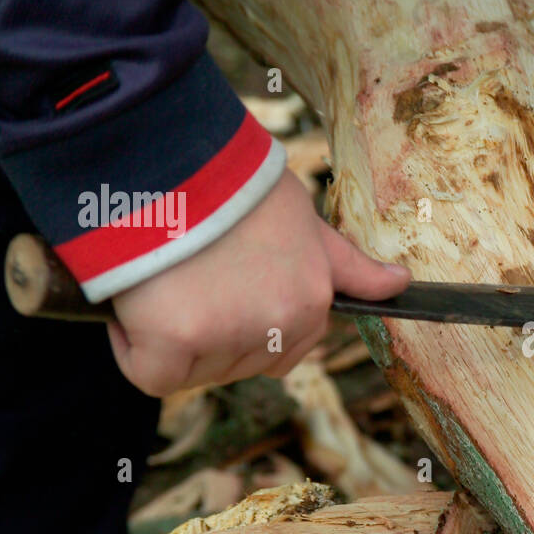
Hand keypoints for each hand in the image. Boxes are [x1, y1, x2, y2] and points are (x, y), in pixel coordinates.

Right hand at [108, 172, 408, 395]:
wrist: (169, 158)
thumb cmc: (234, 184)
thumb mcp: (306, 222)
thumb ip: (347, 265)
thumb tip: (400, 284)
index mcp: (313, 300)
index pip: (287, 354)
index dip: (247, 326)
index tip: (223, 289)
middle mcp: (280, 324)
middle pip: (238, 365)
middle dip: (210, 335)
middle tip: (188, 278)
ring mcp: (229, 334)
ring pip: (195, 372)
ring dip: (172, 340)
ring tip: (164, 279)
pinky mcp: (175, 341)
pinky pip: (153, 375)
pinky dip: (134, 349)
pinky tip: (135, 306)